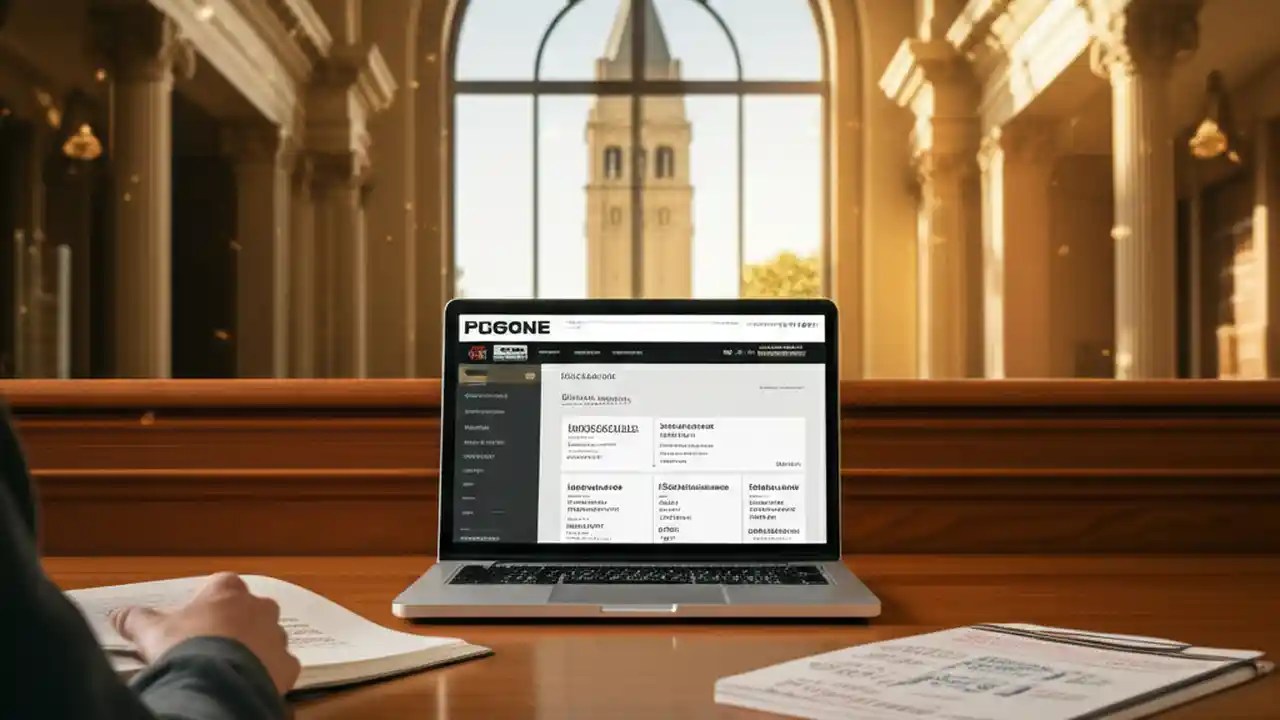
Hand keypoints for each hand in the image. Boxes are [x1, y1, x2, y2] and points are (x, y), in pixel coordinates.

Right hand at [110, 572, 300, 693]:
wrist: (214, 682)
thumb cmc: (184, 646)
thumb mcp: (152, 631)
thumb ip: (136, 619)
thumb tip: (117, 614)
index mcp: (228, 591)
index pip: (222, 584)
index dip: (209, 601)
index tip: (196, 618)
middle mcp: (260, 607)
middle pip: (250, 610)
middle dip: (235, 624)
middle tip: (213, 644)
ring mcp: (277, 636)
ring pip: (268, 637)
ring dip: (254, 648)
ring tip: (229, 667)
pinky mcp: (287, 665)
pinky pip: (280, 666)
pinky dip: (268, 673)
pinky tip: (248, 683)